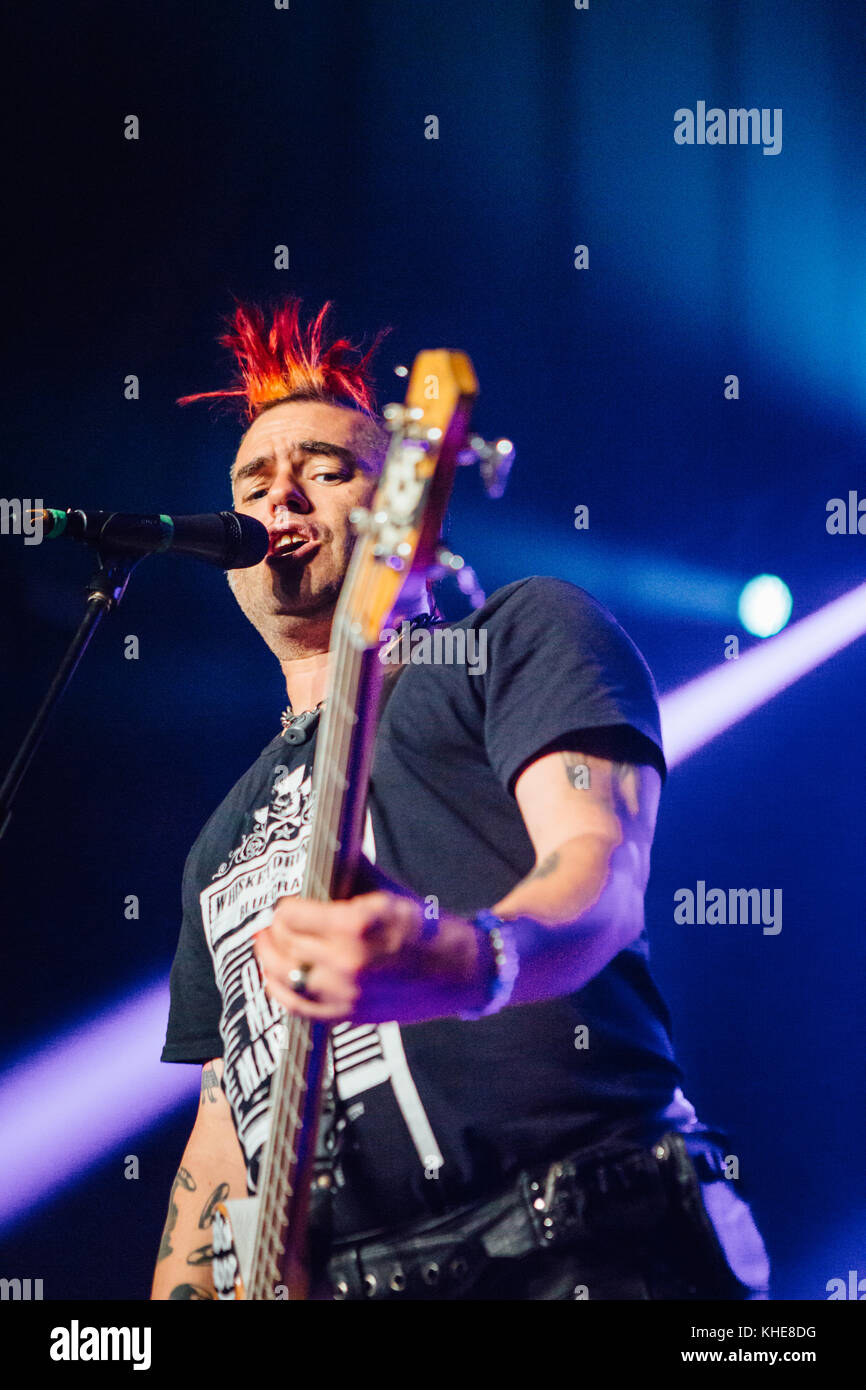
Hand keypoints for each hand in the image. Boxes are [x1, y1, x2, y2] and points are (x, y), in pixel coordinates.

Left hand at [252, 889, 484, 1025]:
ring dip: (270, 958)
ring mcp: (345, 993)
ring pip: (283, 976)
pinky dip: (279, 991)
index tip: (289, 902)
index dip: (286, 906)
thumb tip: (321, 856)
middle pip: (285, 943)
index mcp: (356, 924)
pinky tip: (275, 977)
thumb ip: (349, 875)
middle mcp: (346, 961)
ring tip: (268, 945)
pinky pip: (297, 1008)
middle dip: (277, 929)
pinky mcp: (348, 1015)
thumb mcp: (387, 892)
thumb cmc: (424, 926)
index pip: (293, 915)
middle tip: (280, 921)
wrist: (459, 972)